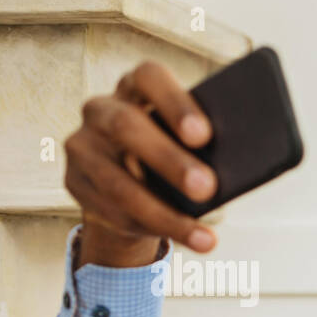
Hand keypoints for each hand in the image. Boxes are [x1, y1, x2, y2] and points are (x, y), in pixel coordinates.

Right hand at [65, 60, 218, 267]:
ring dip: (165, 214)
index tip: (204, 135)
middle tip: (208, 188)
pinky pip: (113, 211)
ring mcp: (83, 146)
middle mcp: (101, 110)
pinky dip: (154, 229)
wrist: (132, 180)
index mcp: (135, 88)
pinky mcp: (75, 182)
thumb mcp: (187, 142)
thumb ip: (204, 145)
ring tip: (206, 237)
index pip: (148, 77)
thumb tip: (241, 168)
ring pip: (118, 183)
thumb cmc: (174, 151)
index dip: (174, 103)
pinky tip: (188, 240)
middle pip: (127, 126)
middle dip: (169, 160)